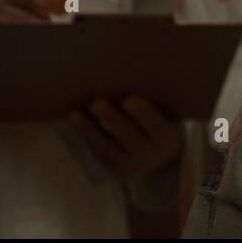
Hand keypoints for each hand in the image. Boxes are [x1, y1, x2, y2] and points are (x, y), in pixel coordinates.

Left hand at [68, 96, 182, 181]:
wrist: (158, 152)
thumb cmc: (159, 118)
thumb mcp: (164, 112)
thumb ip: (152, 98)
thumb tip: (127, 73)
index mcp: (168, 136)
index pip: (156, 125)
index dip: (143, 113)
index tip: (129, 99)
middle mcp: (152, 153)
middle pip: (129, 135)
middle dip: (111, 118)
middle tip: (96, 102)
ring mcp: (131, 165)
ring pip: (107, 146)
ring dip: (88, 128)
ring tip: (74, 112)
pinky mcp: (113, 168)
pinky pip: (97, 151)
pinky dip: (85, 135)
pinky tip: (74, 119)